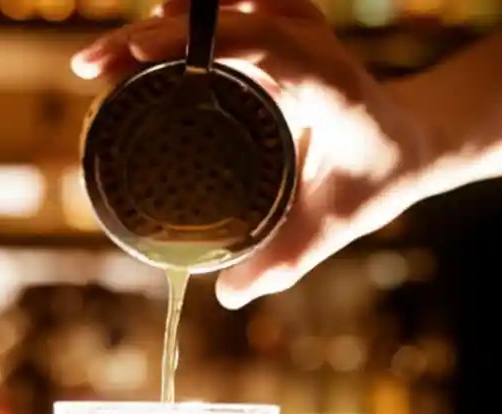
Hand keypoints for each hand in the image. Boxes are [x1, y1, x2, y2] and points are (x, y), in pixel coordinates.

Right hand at [71, 0, 434, 307]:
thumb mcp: (337, 223)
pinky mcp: (276, 23)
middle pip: (217, 14)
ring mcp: (291, 23)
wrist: (410, 136)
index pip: (256, 41)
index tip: (135, 54)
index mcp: (325, 81)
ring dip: (158, 24)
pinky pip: (219, 10)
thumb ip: (285, 260)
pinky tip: (141, 48)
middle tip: (92, 67)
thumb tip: (227, 296)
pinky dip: (179, 24)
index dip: (192, 39)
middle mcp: (307, 40)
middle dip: (148, 33)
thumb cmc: (374, 178)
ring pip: (213, 4)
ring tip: (107, 62)